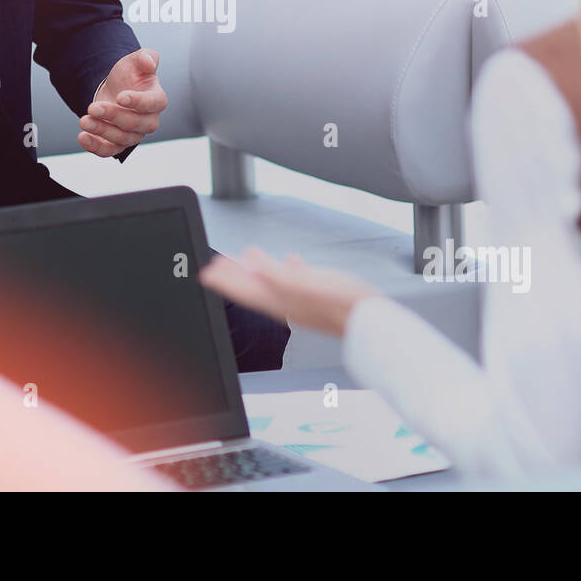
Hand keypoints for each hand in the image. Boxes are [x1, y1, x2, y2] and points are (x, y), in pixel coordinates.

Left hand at [77, 48, 166, 156]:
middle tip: (93, 107)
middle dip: (113, 116)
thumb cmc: (129, 76)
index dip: (138, 102)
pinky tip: (83, 137)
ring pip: (121, 139)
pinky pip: (109, 151)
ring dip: (101, 131)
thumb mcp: (135, 61)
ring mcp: (133, 134)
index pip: (153, 104)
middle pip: (135, 124)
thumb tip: (149, 61)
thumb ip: (146, 57)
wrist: (114, 89)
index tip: (120, 97)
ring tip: (84, 121)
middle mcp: (148, 121)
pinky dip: (95, 147)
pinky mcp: (117, 144)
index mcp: (156, 99)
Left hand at [198, 247, 380, 337]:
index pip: (246, 290)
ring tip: (244, 260)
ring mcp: (304, 301)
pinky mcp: (320, 295)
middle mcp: (289, 304)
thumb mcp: (308, 286)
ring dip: (256, 272)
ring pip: (272, 285)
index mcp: (282, 301)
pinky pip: (297, 281)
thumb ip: (278, 275)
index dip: (226, 281)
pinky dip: (288, 270)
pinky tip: (291, 261)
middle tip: (216, 265)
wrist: (373, 321)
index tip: (207, 272)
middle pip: (254, 288)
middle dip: (234, 277)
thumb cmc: (344, 304)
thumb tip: (251, 264)